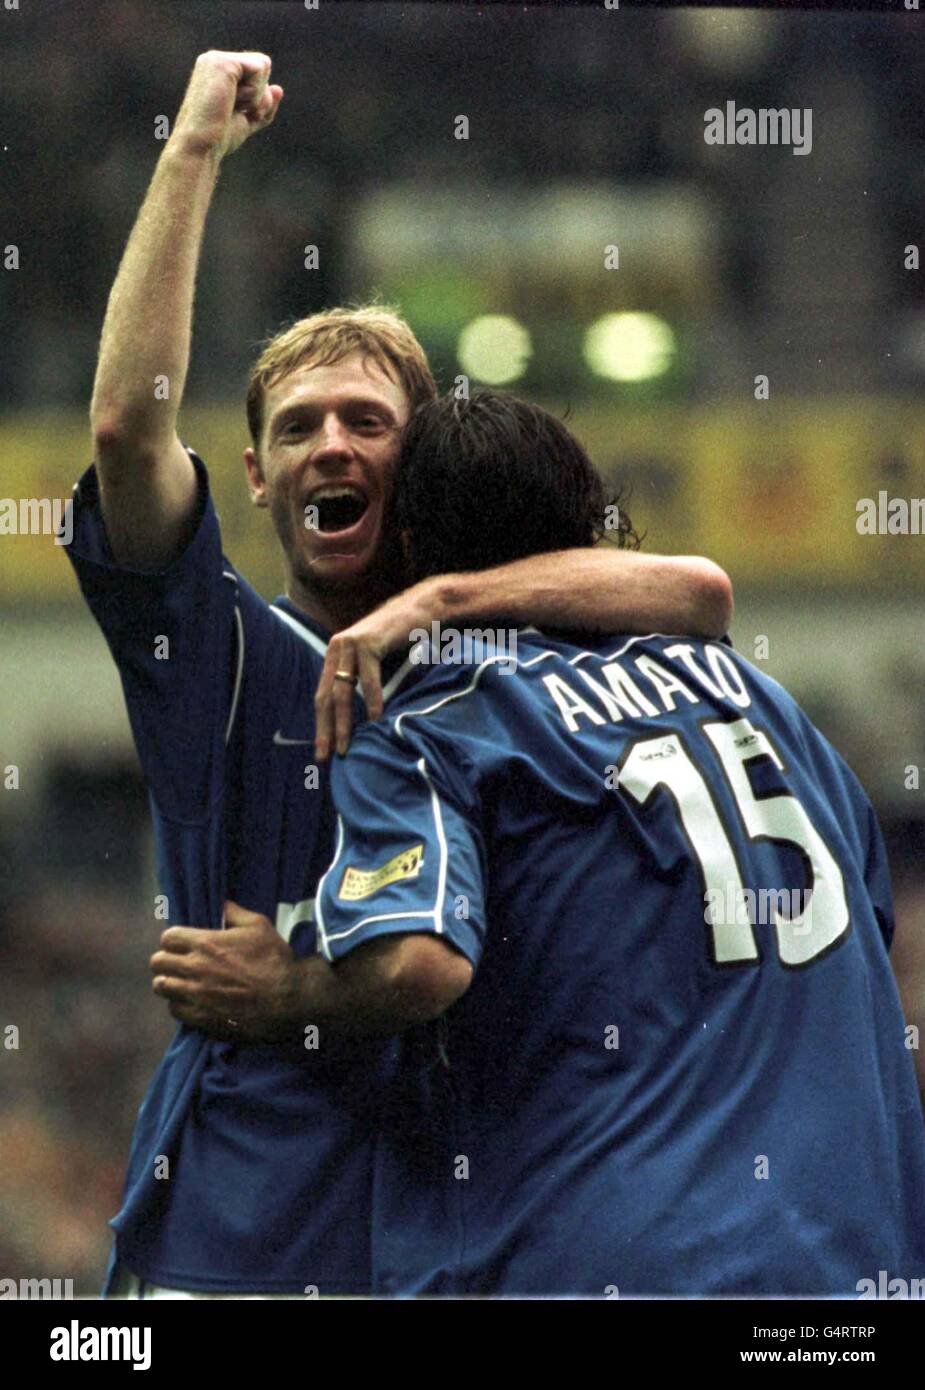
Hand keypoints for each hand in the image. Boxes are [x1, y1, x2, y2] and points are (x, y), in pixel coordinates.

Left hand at [150, 901, 303, 1042]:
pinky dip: (179, 1004)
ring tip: (181, 982)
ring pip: (161, 986)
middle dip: (166, 960)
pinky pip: (173, 1009)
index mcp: (205, 943)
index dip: (173, 939)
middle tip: (178, 963)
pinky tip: (191, 1001)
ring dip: (169, 982)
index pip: (168, 938)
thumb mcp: (259, 926)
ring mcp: (194, 994)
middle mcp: (194, 968)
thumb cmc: (274, 960)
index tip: (182, 944)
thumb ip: (235, 913)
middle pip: (157, 962)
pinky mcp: (200, 1017)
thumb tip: (222, 905)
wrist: (285, 1000)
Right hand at [171, 51, 282, 161]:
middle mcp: (215, 60)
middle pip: (264, 65)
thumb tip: (279, 89)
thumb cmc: (218, 139)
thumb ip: (262, 106)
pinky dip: (253, 93)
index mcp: (218, 71)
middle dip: (259, 95)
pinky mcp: (222, 62)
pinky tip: (232, 102)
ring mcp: (217, 59)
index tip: (237, 113)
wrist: (201, 147)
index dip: (258, 97)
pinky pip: (259, 70)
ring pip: (264, 65)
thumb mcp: (246, 121)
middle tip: (235, 110)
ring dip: (256, 95)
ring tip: (231, 106)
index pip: (258, 72)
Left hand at [315, 577, 447, 759]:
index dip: (321, 725)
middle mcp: (336, 648)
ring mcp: (350, 643)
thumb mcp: (374, 661)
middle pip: (325, 696)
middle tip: (327, 756)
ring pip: (342, 690)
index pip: (321, 696)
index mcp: (335, 656)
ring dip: (344, 721)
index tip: (322, 751)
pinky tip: (375, 718)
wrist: (419, 608)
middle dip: (326, 729)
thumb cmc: (401, 638)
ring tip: (347, 745)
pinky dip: (372, 699)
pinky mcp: (367, 641)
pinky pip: (368, 677)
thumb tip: (360, 717)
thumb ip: (362, 680)